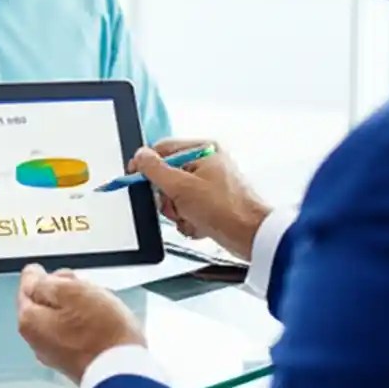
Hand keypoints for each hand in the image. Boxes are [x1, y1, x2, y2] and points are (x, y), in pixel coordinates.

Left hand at [16, 264, 144, 384]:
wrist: (123, 373)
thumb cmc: (101, 330)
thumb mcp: (71, 292)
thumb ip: (45, 282)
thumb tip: (31, 277)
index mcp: (29, 320)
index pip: (29, 283)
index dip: (53, 276)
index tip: (71, 279)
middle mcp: (35, 340)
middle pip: (45, 302)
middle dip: (66, 293)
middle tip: (88, 293)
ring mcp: (54, 354)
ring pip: (61, 317)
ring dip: (78, 309)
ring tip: (100, 310)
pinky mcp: (72, 363)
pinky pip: (73, 334)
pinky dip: (85, 326)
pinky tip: (102, 327)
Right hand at [130, 139, 270, 260]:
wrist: (252, 238)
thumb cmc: (226, 209)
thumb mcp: (182, 187)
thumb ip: (156, 170)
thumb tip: (141, 156)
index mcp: (204, 149)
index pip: (163, 150)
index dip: (147, 165)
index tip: (135, 178)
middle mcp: (208, 164)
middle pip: (167, 177)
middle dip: (168, 198)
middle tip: (178, 205)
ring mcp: (210, 185)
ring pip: (175, 197)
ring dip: (179, 213)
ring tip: (193, 217)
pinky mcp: (213, 204)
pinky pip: (187, 210)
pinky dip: (189, 221)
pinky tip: (200, 225)